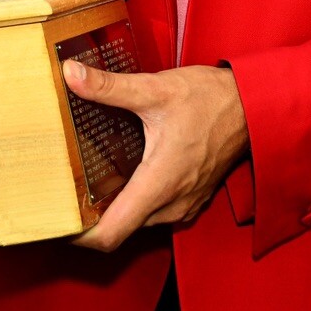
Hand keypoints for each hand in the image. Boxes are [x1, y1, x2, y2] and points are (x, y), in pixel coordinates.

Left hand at [64, 61, 248, 252]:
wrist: (253, 107)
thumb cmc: (209, 100)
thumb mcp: (155, 89)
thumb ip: (110, 86)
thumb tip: (71, 75)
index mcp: (158, 184)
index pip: (111, 234)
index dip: (79, 235)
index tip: (58, 220)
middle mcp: (170, 204)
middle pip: (120, 229)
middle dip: (92, 217)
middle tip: (66, 192)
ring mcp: (183, 205)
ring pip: (138, 221)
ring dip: (116, 208)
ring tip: (90, 181)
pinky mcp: (191, 199)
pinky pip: (156, 212)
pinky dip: (137, 201)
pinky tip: (125, 174)